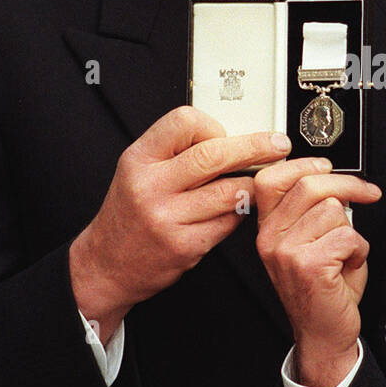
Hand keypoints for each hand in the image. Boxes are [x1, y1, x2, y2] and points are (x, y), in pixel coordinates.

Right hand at [70, 106, 290, 342]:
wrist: (108, 264)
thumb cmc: (130, 213)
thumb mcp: (139, 170)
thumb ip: (176, 152)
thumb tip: (231, 136)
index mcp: (139, 159)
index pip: (184, 122)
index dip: (213, 125)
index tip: (227, 133)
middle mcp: (150, 186)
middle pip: (214, 155)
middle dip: (255, 147)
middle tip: (278, 145)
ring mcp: (167, 218)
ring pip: (230, 191)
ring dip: (252, 185)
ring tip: (255, 183)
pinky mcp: (185, 245)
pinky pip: (229, 222)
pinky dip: (239, 213)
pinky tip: (234, 211)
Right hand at [254, 157, 381, 386]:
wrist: (324, 334)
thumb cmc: (323, 289)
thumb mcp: (309, 243)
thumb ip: (312, 211)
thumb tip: (335, 182)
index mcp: (268, 229)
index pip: (271, 178)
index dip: (303, 164)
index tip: (328, 165)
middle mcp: (271, 238)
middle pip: (310, 185)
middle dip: (348, 185)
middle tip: (367, 193)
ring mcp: (287, 251)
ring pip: (333, 210)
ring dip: (351, 230)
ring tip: (344, 253)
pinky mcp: (309, 264)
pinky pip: (348, 236)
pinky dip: (359, 250)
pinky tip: (348, 266)